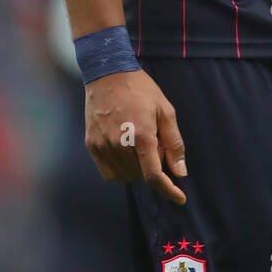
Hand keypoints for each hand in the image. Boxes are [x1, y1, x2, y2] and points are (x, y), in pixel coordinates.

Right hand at [84, 69, 186, 202]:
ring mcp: (102, 145)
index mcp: (141, 135)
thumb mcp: (165, 111)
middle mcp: (119, 143)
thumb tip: (180, 173)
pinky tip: (125, 150)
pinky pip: (109, 172)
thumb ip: (174, 143)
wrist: (108, 73)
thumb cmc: (141, 90)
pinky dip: (121, 169)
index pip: (154, 175)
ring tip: (138, 141)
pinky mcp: (91, 145)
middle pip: (141, 174)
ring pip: (125, 176)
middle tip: (154, 142)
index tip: (180, 198)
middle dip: (153, 165)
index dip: (168, 190)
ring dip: (137, 168)